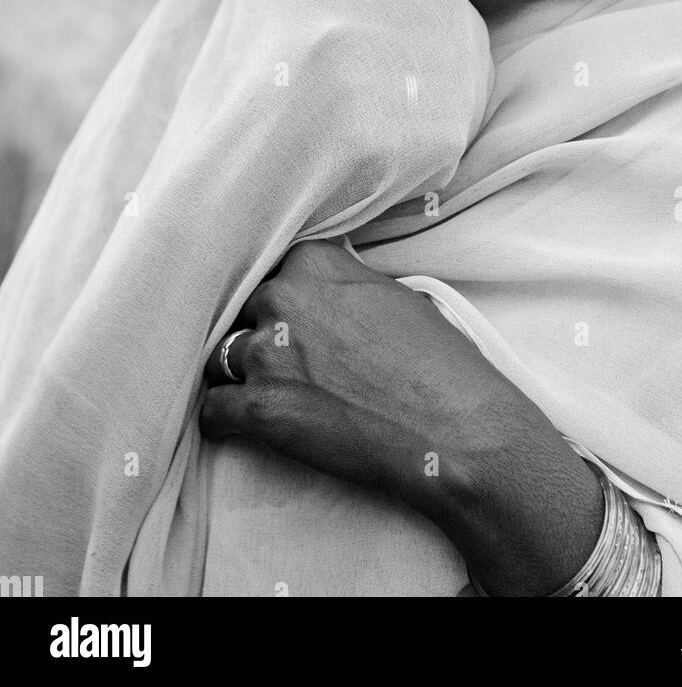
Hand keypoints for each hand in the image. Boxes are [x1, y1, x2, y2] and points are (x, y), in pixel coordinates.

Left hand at [202, 240, 602, 593]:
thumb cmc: (441, 364)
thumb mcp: (396, 296)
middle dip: (262, 332)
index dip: (287, 294)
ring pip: (223, 356)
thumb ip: (346, 286)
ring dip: (238, 373)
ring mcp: (267, 354)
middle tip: (289, 360)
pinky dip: (223, 420)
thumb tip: (325, 291)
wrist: (457, 429)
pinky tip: (238, 426)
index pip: (276, 266)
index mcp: (317, 264)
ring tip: (263, 392)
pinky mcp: (260, 410)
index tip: (295, 315)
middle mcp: (284, 299)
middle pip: (246, 309)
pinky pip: (213, 411)